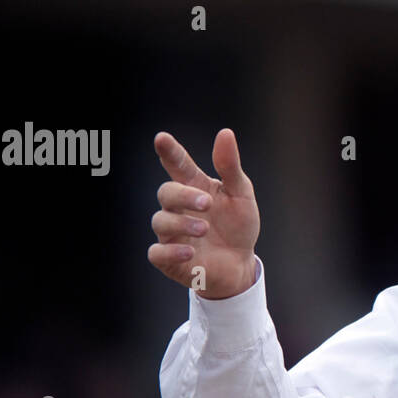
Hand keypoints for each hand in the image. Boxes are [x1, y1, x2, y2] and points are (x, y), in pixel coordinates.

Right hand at [148, 128, 260, 299]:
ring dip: (182, 224)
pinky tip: (190, 251)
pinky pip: (156, 253)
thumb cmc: (238, 226)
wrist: (241, 264)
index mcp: (194, 187)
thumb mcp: (241, 194)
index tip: (162, 139)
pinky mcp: (169, 258)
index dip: (169, 152)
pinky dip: (170, 251)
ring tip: (205, 229)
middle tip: (207, 203)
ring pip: (160, 221)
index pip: (177, 165)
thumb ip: (230, 167)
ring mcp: (172, 233)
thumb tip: (225, 133)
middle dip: (184, 196)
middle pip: (166, 192)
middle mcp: (178, 208)